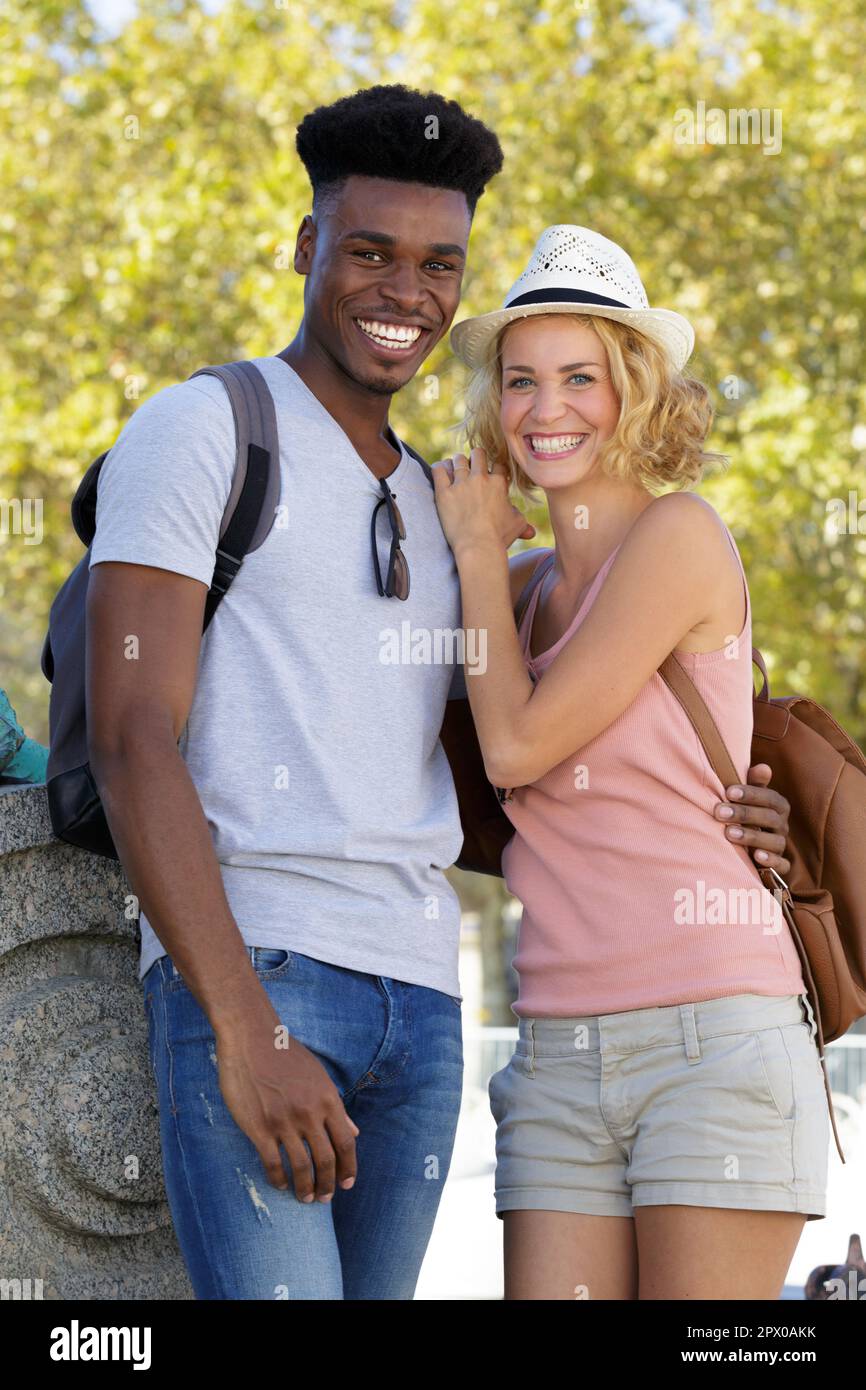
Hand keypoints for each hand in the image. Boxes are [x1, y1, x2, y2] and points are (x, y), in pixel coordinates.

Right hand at [215, 1016, 359, 1199]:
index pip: (346, 1142)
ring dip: (305, 1188)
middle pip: (326, 1160)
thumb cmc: (285, 1054)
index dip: (349, 1167)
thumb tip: (354, 1131)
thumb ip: (335, 1106)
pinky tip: (280, 1185)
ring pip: (301, 1167)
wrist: (251, 1037)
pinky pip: (273, 1164)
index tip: (347, 1184)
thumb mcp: (318, 1075)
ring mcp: (284, 1122)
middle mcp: (309, 1113)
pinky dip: (278, 1180)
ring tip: (304, 1198)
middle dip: (328, 1184)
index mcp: (327, 1099)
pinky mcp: (259, 1128)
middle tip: (325, 1198)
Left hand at [431, 447, 535, 555]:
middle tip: (473, 469)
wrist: (478, 547)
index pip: (498, 465)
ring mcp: (461, 484)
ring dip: (458, 463)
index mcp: (498, 482)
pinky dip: (440, 467)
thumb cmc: (499, 537)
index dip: (495, 470)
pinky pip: (438, 470)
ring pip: (458, 459)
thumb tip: (531, 532)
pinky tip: (441, 470)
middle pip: (478, 454)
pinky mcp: (444, 492)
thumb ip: (524, 523)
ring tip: (456, 470)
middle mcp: (479, 478)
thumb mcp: (517, 526)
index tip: (491, 478)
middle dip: (476, 459)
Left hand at [713, 762, 790, 875]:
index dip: (751, 794)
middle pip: (770, 818)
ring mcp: (780, 845)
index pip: (770, 798)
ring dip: (752, 837)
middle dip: (745, 814)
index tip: (729, 792)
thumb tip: (763, 767)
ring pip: (774, 841)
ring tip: (729, 833)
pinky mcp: (779, 865)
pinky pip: (781, 865)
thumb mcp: (748, 798)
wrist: (748, 848)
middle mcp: (781, 825)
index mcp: (777, 806)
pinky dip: (772, 861)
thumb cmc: (745, 815)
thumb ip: (754, 783)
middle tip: (720, 812)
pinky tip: (757, 856)